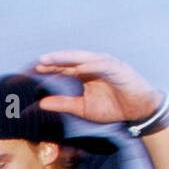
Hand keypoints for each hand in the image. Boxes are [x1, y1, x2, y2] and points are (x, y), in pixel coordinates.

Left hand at [30, 51, 162, 123]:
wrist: (139, 111)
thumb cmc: (113, 107)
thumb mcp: (82, 108)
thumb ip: (63, 104)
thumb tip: (42, 104)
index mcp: (84, 73)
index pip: (62, 67)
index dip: (48, 68)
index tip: (30, 72)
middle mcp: (93, 65)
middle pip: (70, 59)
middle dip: (54, 60)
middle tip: (38, 62)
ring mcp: (106, 65)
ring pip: (84, 58)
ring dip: (67, 58)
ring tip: (52, 59)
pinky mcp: (119, 69)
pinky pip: (103, 65)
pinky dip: (91, 66)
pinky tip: (78, 68)